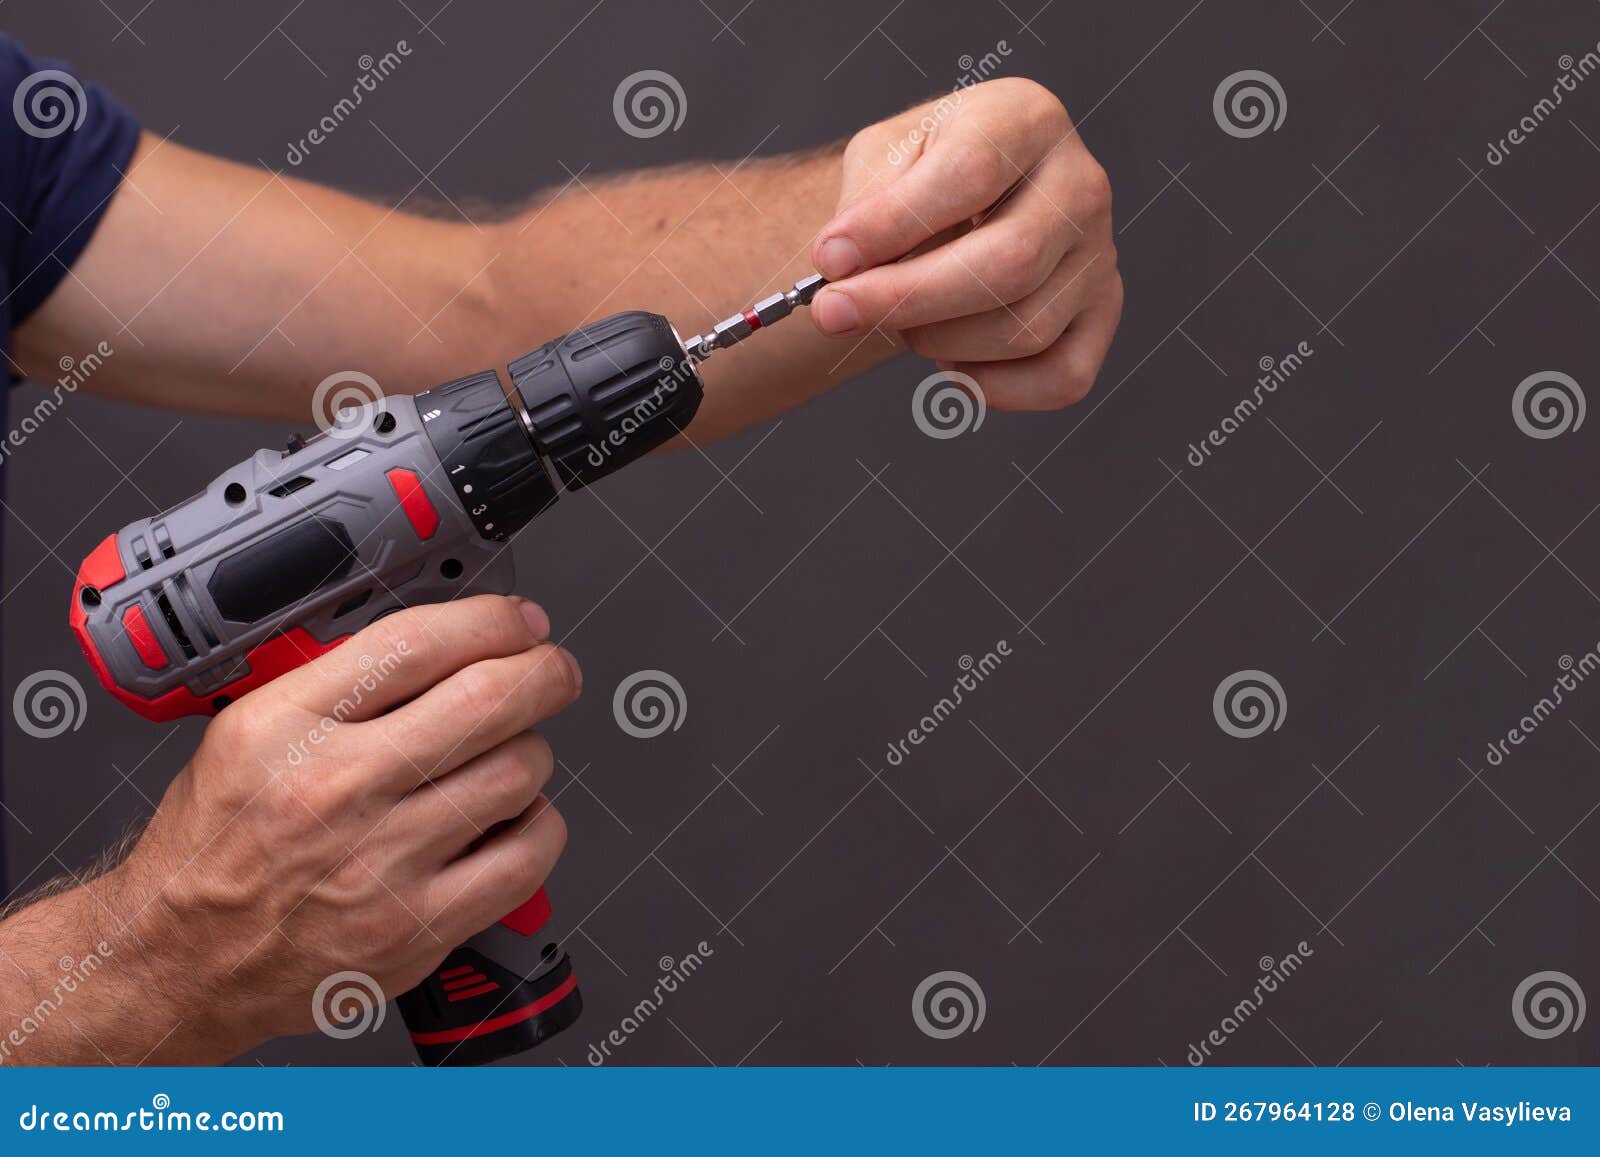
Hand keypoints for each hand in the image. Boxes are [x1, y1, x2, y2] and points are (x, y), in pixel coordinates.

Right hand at [85, 595, 578, 1060]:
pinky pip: (526, 857)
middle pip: (488, 699)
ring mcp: (381, 863)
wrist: (182, 961)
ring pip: (519, 772)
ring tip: (510, 754)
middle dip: (544, 672)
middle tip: (552, 671)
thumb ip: (339, 682)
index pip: (416, 644)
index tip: (517, 622)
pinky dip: (539, 826)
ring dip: (532, 751)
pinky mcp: (417, 928)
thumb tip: (448, 640)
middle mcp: (336, 790)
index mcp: (286, 727)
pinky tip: (514, 819)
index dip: (490, 620)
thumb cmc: (217, 847)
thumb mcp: (247, 732)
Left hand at [810, 77, 1121, 409]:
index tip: (830, 259)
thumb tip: (844, 265)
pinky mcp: (1102, 314)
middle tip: (835, 313)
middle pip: (1009, 263)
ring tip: (903, 320)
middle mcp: (1081, 185)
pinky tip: (953, 361)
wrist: (965, 193)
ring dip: (940, 342)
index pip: (970, 176)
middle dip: (906, 300)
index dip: (892, 226)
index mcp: (1027, 121)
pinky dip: (994, 387)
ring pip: (1023, 328)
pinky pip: (1060, 378)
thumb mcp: (884, 157)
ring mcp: (1100, 255)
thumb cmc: (924, 173)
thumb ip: (865, 205)